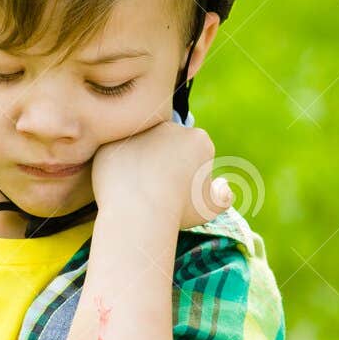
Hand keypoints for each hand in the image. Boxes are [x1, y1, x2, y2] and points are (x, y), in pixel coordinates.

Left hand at [91, 122, 231, 231]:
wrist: (138, 211)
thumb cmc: (178, 212)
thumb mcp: (211, 209)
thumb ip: (224, 196)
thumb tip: (221, 183)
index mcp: (199, 139)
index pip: (194, 154)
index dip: (188, 177)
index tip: (181, 194)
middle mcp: (171, 127)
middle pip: (167, 146)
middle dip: (164, 164)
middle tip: (157, 193)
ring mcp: (140, 132)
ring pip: (141, 148)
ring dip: (140, 163)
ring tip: (138, 192)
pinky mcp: (114, 141)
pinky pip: (117, 155)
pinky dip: (117, 169)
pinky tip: (120, 187)